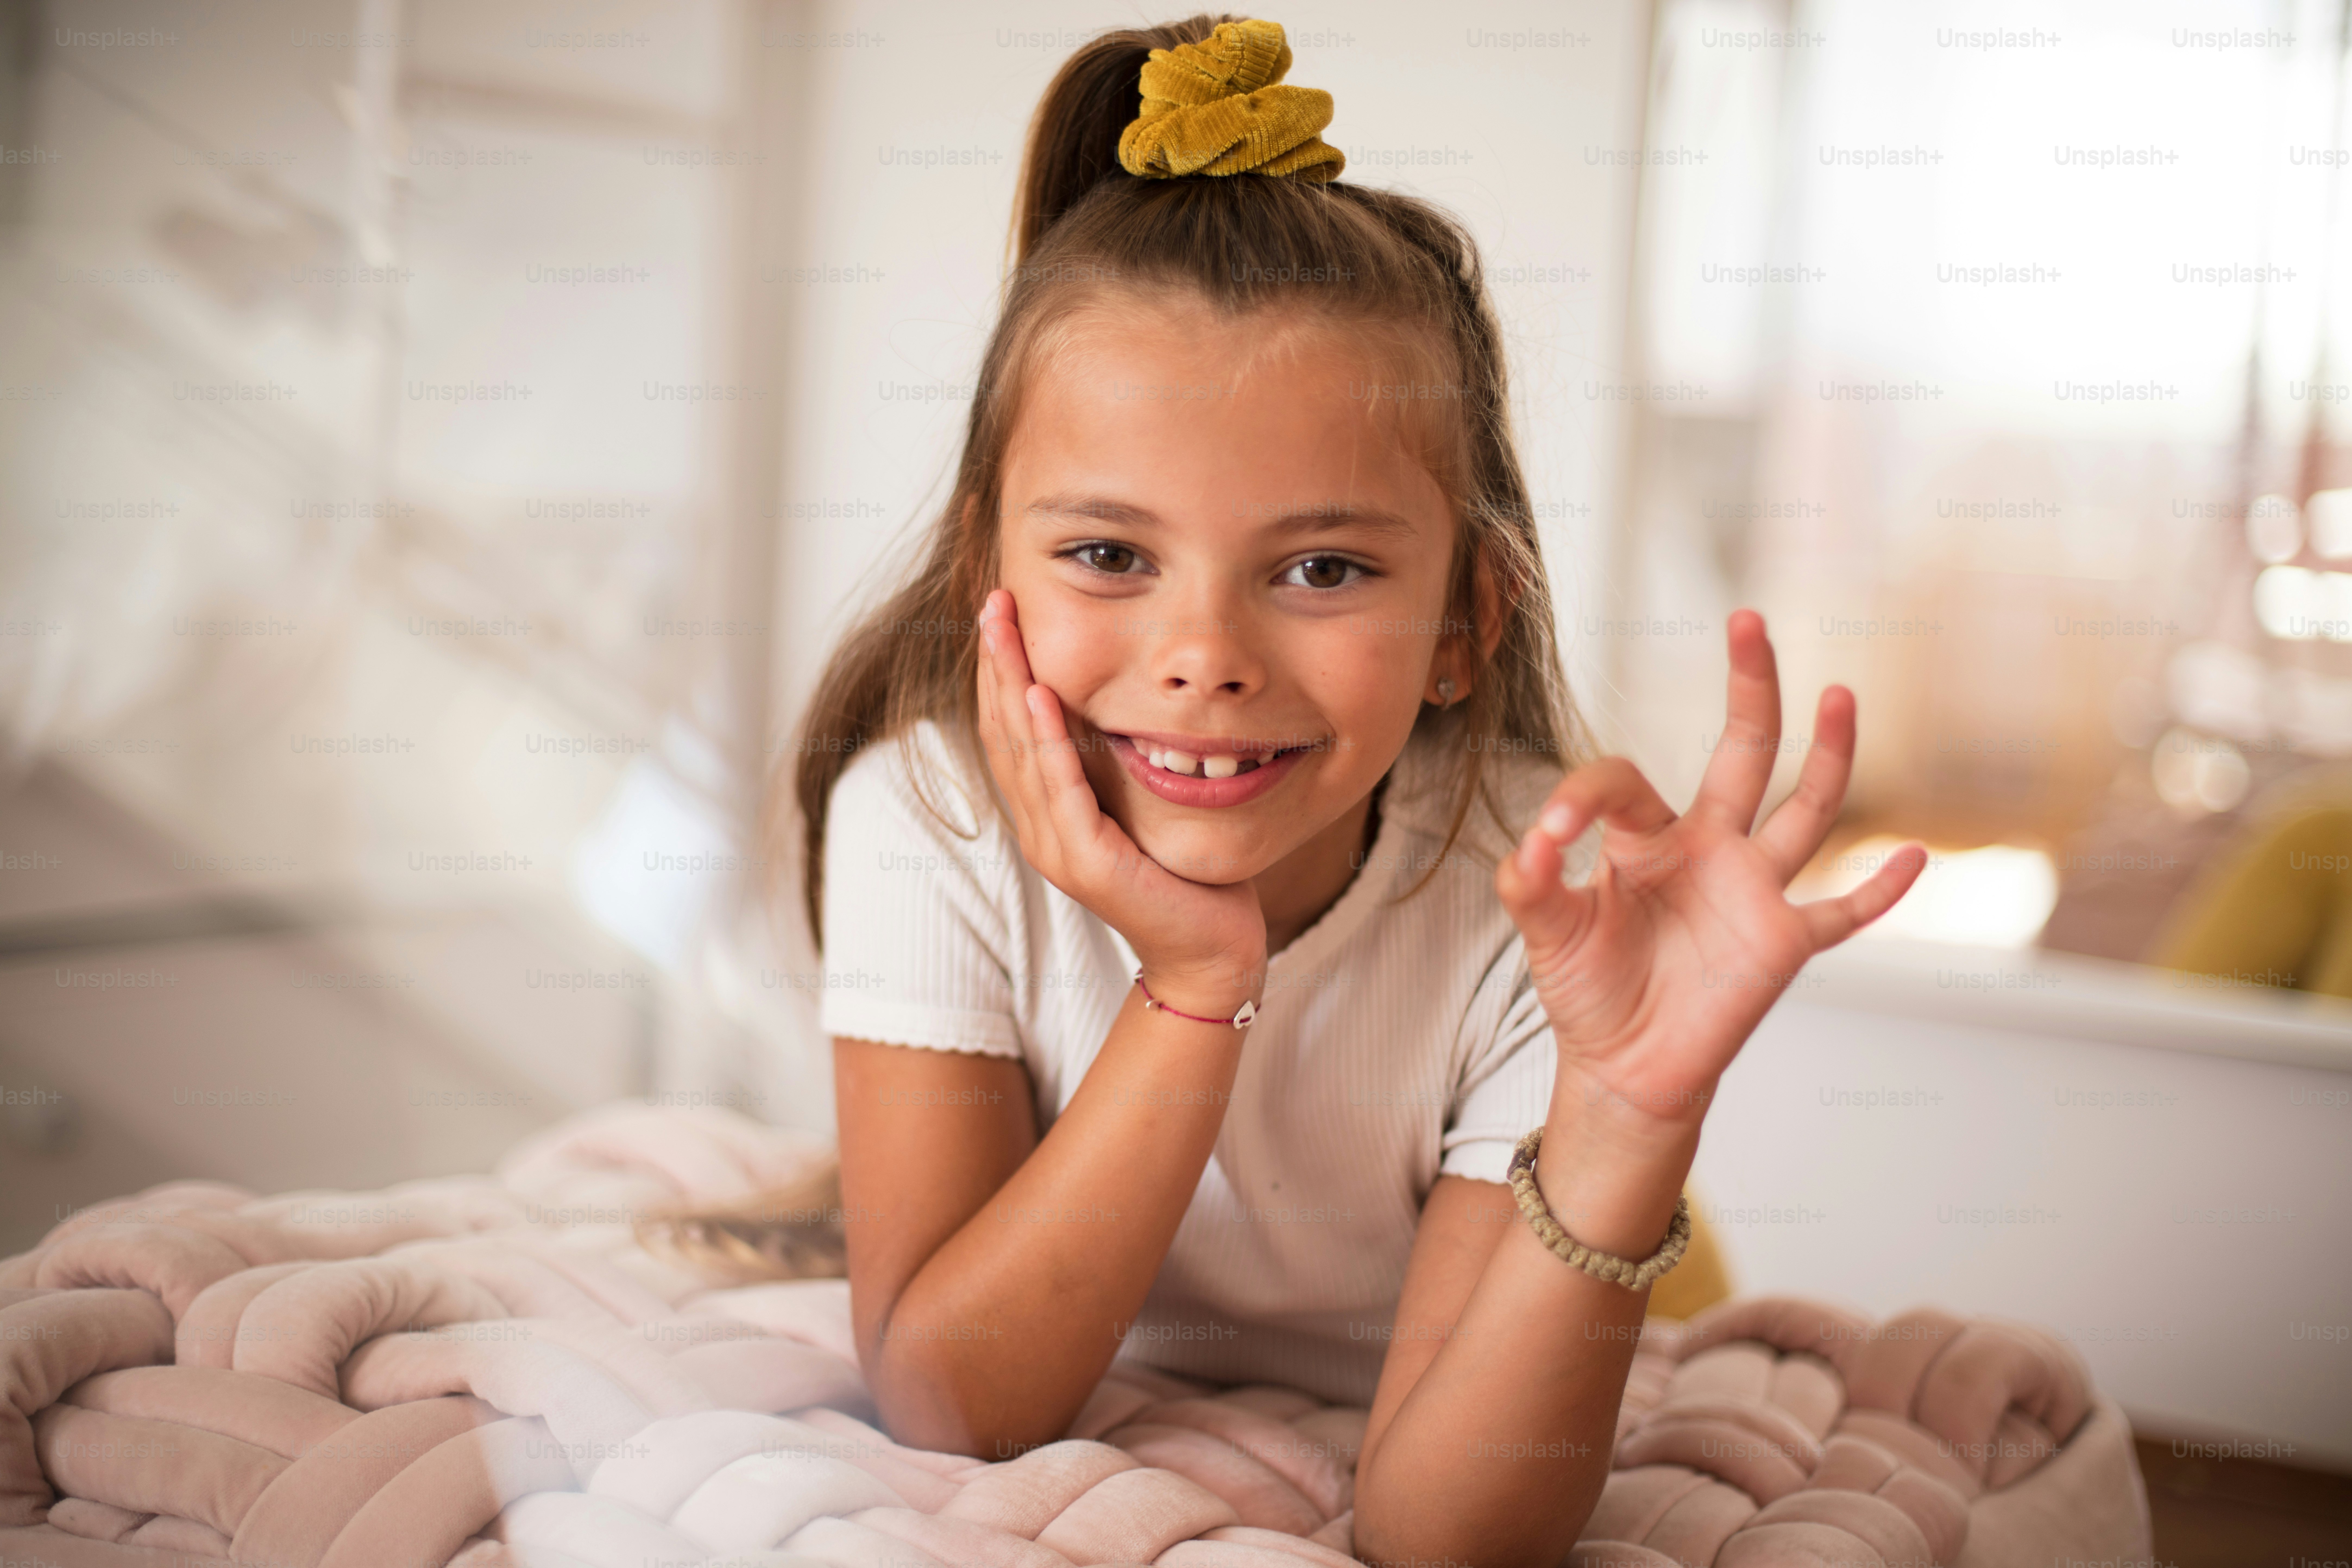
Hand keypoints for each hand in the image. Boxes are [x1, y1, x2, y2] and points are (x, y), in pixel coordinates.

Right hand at [975, 589, 1267, 1012]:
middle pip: (1003, 730)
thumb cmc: (1183, 875)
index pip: (1010, 729)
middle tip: (993, 601)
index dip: (1001, 670)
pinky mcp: (1085, 863)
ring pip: (1021, 751)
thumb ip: (1114, 764)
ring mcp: (1056, 847)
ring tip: (1003, 629)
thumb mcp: (1140, 804)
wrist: (1210, 949)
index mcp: (1048, 813)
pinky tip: (1041, 696)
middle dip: (996, 662)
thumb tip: (1114, 705)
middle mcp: (1039, 828)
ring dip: (1011, 684)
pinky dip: (1048, 739)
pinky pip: (1060, 789)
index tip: (1001, 613)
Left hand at [1495, 610, 1923, 1149]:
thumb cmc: (1588, 990)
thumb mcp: (1547, 932)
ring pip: (1804, 810)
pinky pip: (1843, 912)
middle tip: (1749, 621)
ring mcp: (1753, 891)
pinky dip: (1882, 891)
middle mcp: (1708, 848)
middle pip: (1742, 751)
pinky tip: (1915, 857)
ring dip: (1827, 755)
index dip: (1583, 796)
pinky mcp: (1783, 943)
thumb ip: (1530, 883)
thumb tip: (1532, 840)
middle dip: (1750, 686)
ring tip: (1840, 693)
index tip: (1549, 832)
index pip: (1624, 782)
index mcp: (1646, 839)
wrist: (1624, 1065)